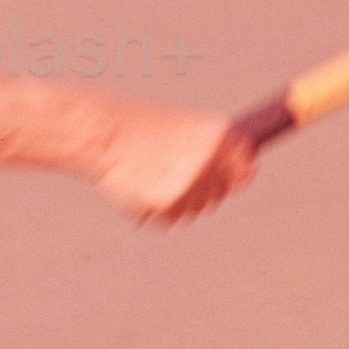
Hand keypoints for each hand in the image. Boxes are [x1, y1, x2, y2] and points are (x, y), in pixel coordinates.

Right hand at [91, 101, 253, 226]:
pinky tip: (137, 188)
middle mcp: (212, 158)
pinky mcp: (170, 202)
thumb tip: (245, 177)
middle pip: (217, 195)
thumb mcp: (185, 129)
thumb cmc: (140, 129)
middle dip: (196, 191)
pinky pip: (170, 219)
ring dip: (174, 201)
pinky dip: (154, 211)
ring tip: (148, 177)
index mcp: (220, 135)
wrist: (102, 132)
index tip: (207, 179)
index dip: (227, 180)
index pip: (244, 173)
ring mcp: (193, 181)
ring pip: (194, 210)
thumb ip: (215, 153)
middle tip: (166, 173)